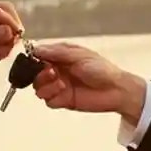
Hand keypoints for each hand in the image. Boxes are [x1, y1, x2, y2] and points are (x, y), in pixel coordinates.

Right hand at [30, 41, 146, 123]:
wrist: (116, 90)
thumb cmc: (102, 69)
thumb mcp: (79, 55)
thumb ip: (57, 52)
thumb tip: (36, 49)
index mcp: (61, 57)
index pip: (39, 56)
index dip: (35, 59)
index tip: (36, 60)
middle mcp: (58, 71)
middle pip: (35, 74)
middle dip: (40, 74)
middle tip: (52, 73)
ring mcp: (59, 87)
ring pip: (39, 88)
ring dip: (45, 86)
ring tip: (60, 83)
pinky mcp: (63, 101)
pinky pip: (48, 101)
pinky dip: (53, 97)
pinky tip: (64, 91)